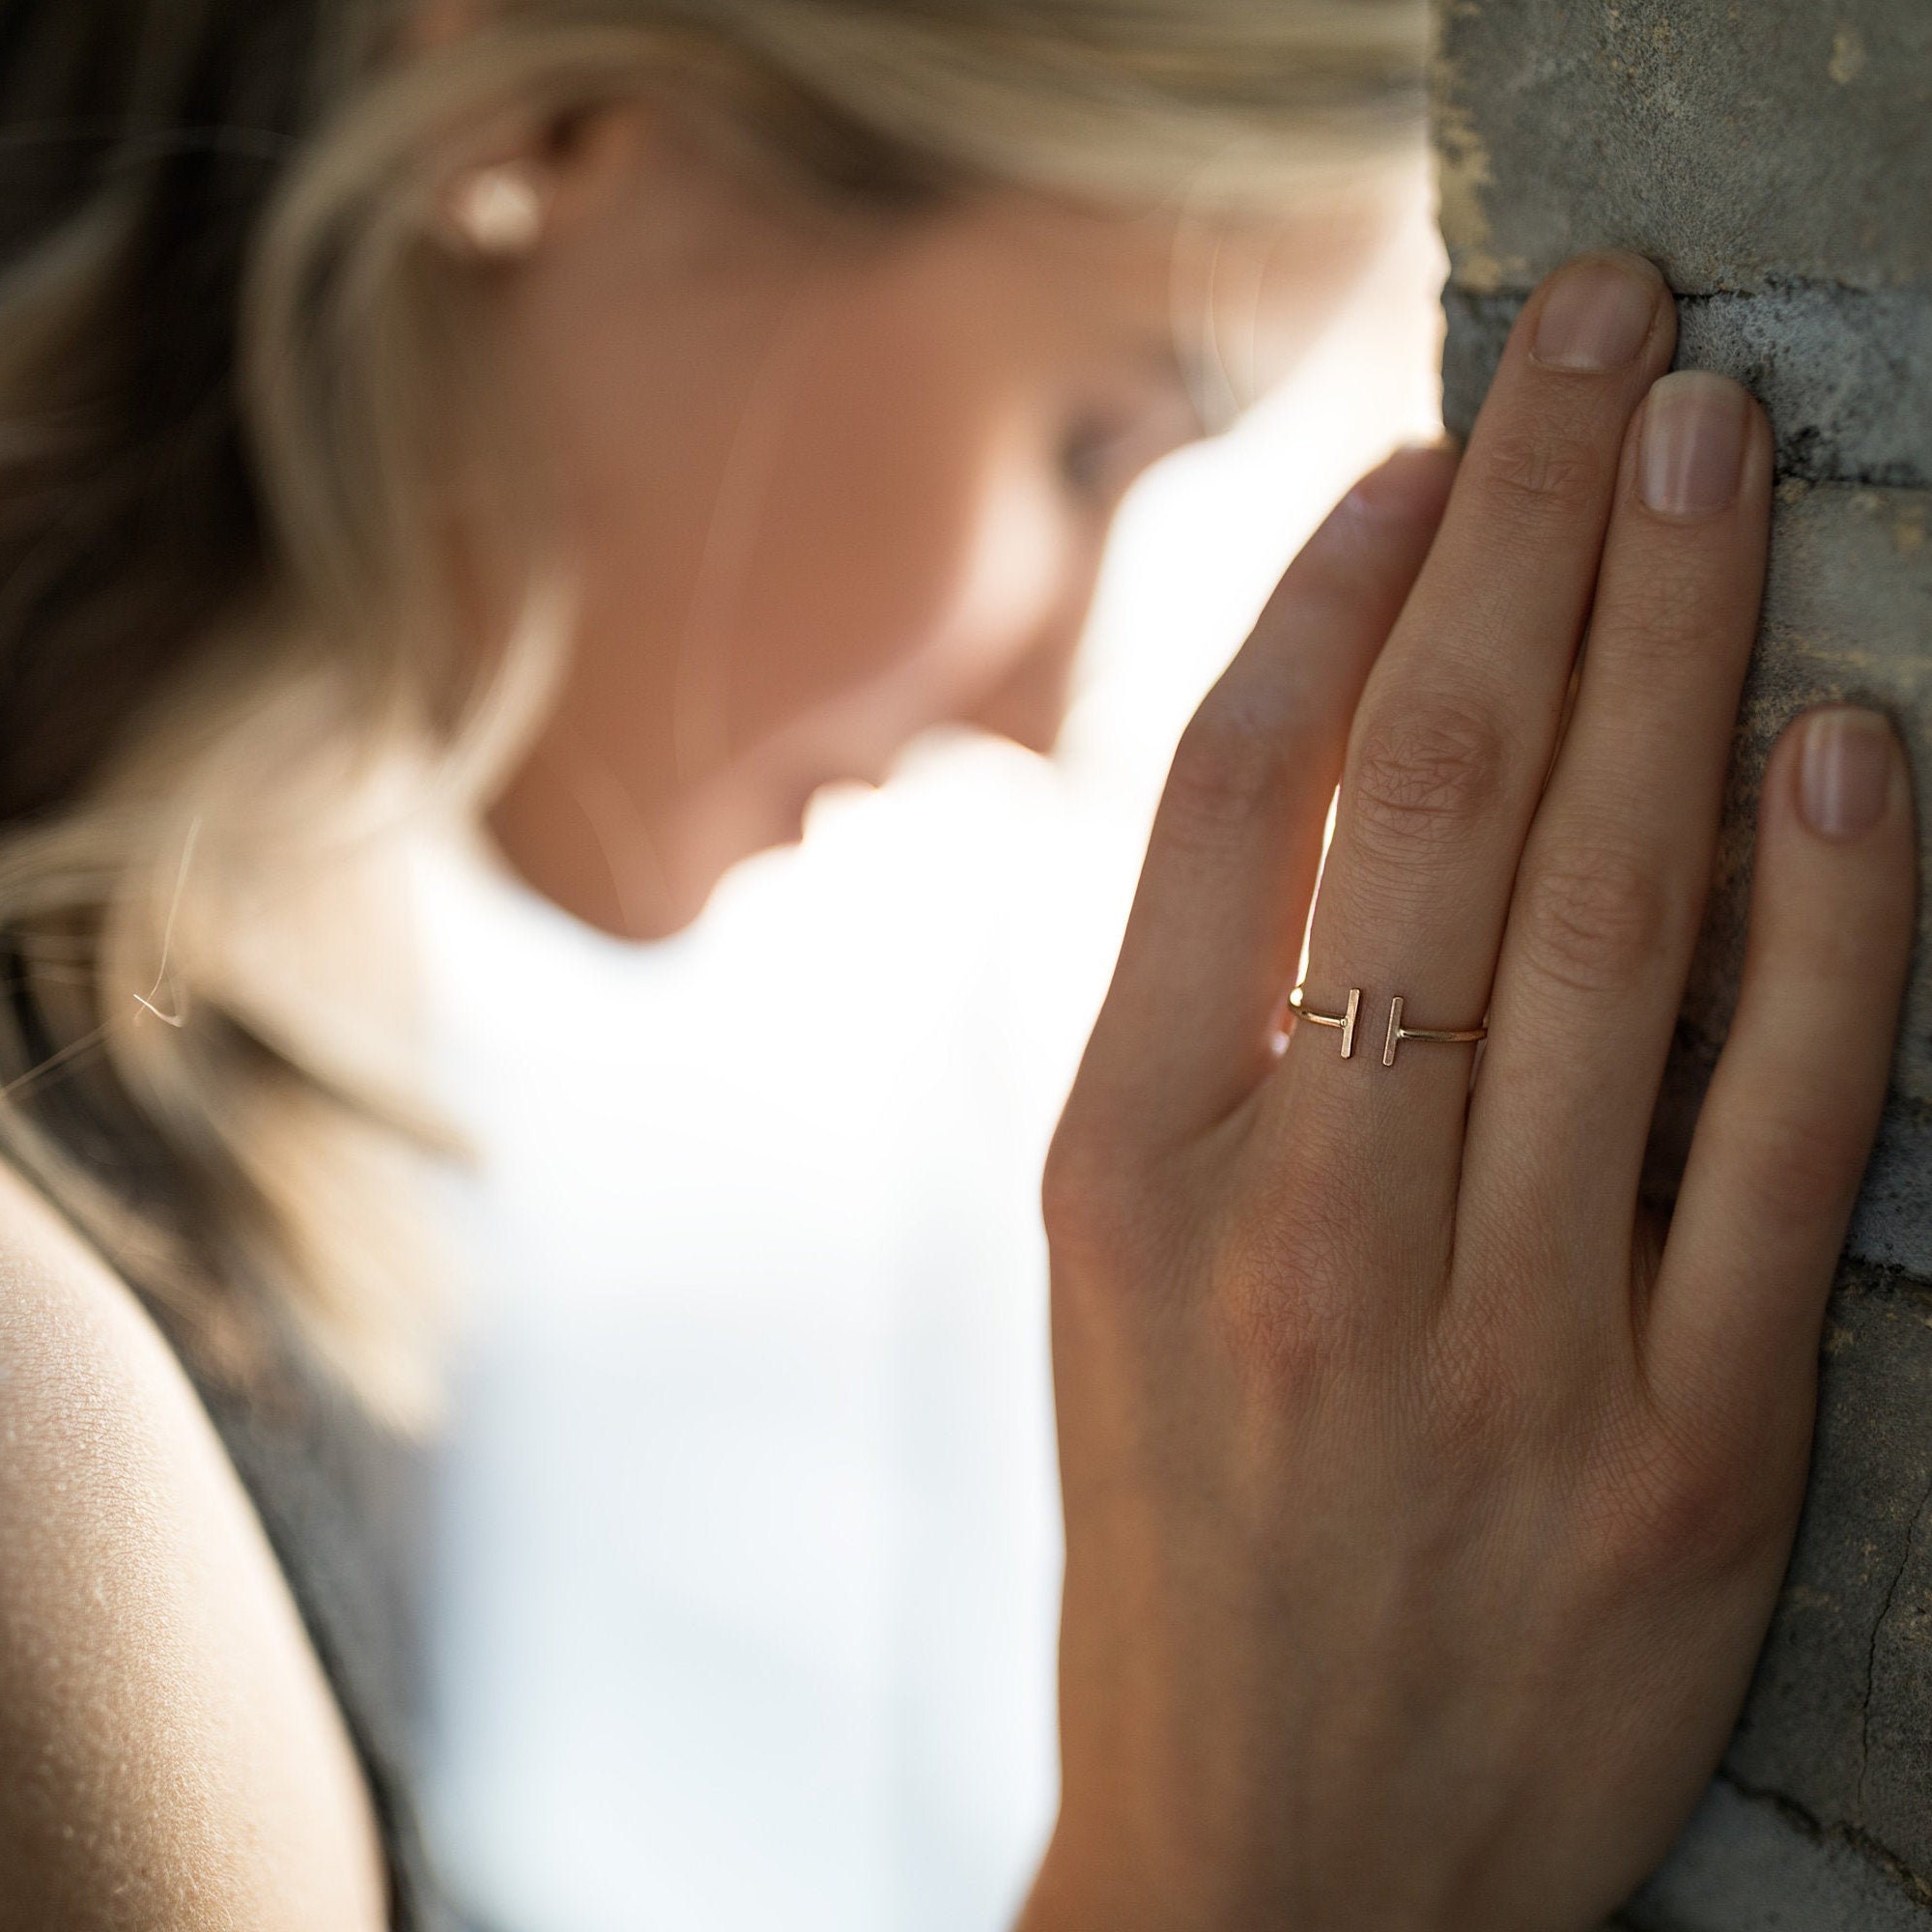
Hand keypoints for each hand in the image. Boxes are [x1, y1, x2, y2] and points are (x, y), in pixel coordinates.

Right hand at [1025, 253, 1916, 1931]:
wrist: (1274, 1871)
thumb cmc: (1176, 1542)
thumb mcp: (1110, 1276)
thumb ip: (1206, 1030)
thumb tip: (1329, 770)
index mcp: (1122, 1174)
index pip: (1235, 803)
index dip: (1334, 588)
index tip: (1429, 451)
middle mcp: (1301, 1225)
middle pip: (1427, 803)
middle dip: (1528, 535)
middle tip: (1607, 337)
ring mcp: (1499, 1335)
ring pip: (1604, 920)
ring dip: (1669, 652)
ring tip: (1712, 448)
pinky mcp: (1683, 1448)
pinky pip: (1772, 1135)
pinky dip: (1826, 924)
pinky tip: (1844, 745)